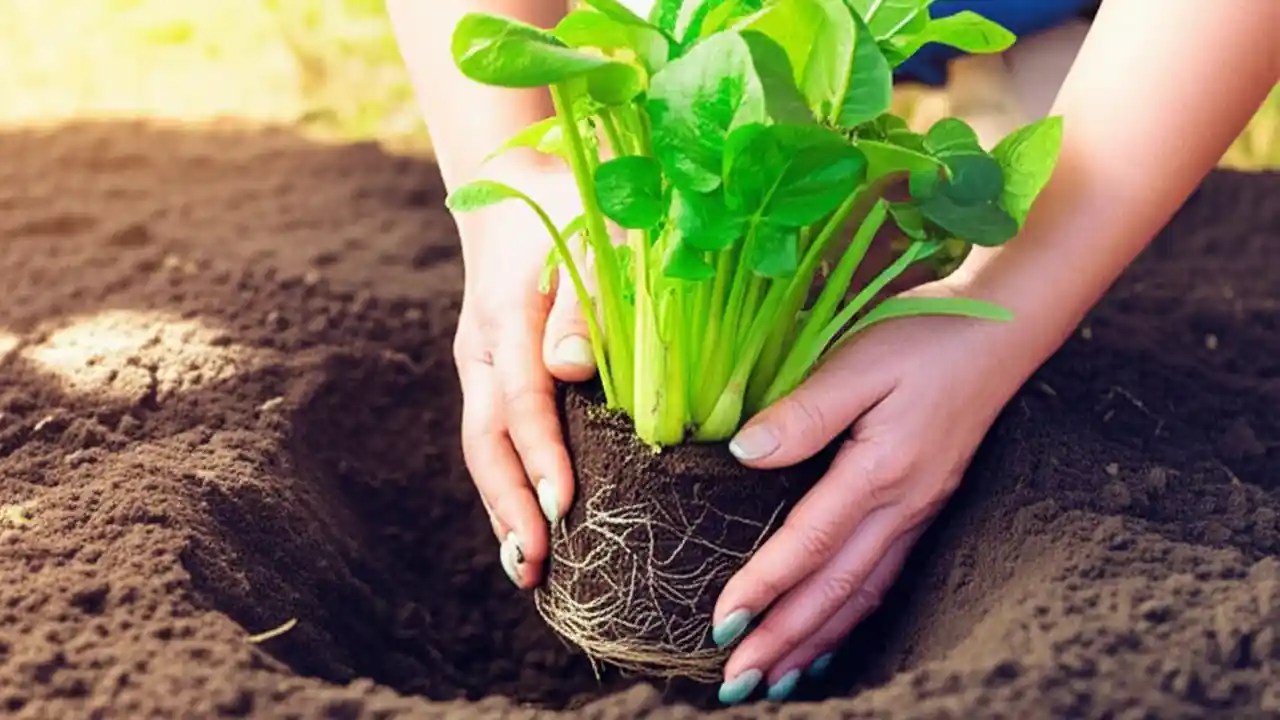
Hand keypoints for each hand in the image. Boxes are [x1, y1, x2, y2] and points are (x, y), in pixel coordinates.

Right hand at [451, 163, 592, 588]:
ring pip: (481, 447)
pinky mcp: (489, 377)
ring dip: (502, 509)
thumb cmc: (572, 207)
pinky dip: (506, 487)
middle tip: (536, 565)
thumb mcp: (591, 231)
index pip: (522, 397)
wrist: (517, 188)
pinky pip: (491, 439)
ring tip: (529, 570)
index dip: (541, 453)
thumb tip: (569, 368)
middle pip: (485, 438)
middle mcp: (482, 348)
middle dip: (510, 504)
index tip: (564, 504)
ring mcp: (479, 365)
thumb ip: (584, 294)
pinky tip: (528, 530)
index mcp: (507, 313)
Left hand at [709, 280, 1031, 703]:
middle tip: (736, 683)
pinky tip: (830, 638)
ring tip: (774, 679)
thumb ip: (803, 411)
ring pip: (863, 596)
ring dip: (816, 642)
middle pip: (836, 590)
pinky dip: (854, 619)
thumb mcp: (857, 359)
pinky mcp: (925, 507)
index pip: (810, 545)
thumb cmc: (924, 336)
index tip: (721, 624)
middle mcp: (903, 505)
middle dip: (784, 641)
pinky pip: (886, 580)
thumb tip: (742, 453)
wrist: (1001, 330)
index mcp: (880, 471)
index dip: (763, 587)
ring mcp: (919, 511)